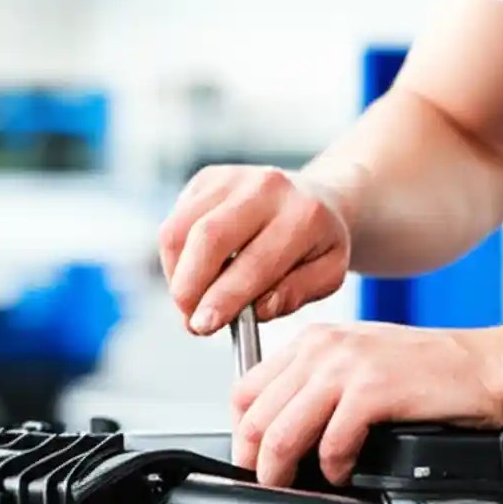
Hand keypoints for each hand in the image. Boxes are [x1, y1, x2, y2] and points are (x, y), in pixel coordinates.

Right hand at [158, 165, 350, 334]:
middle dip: (189, 286)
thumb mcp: (328, 274)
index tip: (202, 326)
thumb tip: (259, 309)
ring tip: (192, 298)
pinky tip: (195, 272)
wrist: (316, 195)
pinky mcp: (207, 178)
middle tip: (191, 318)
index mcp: (304, 216)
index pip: (254, 263)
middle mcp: (266, 188)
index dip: (222, 298)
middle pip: (208, 238)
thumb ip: (295, 293)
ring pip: (179, 229)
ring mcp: (232, 178)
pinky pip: (174, 222)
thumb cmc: (318, 242)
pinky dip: (175, 257)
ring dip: (176, 274)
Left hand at [230, 321, 502, 486]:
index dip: (241, 434)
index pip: (245, 390)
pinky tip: (345, 472)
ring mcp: (347, 368)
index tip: (251, 459)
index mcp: (313, 341)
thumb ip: (315, 386)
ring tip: (296, 485)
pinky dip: (332, 469)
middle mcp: (323, 348)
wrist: (485, 367)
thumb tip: (276, 432)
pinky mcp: (374, 392)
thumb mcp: (357, 362)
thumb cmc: (427, 370)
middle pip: (256, 416)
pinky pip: (331, 443)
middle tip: (268, 483)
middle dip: (254, 461)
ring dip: (283, 472)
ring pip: (283, 433)